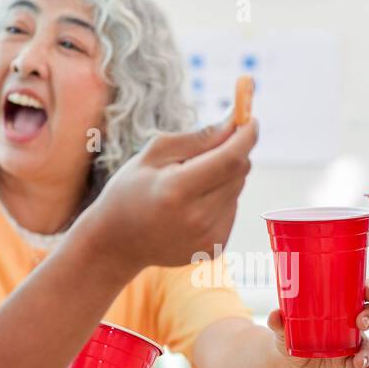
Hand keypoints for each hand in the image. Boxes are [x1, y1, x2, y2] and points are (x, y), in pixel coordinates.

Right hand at [82, 115, 258, 272]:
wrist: (118, 243)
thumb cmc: (132, 189)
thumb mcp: (155, 153)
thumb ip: (199, 138)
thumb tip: (236, 123)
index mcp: (177, 191)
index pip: (230, 159)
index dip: (246, 136)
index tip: (250, 120)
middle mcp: (197, 218)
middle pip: (238, 173)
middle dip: (233, 152)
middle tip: (211, 146)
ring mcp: (208, 237)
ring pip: (237, 190)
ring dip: (223, 177)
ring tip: (187, 185)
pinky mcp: (215, 247)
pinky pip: (231, 209)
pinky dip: (219, 200)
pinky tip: (190, 208)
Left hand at [268, 279, 368, 367]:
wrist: (292, 362)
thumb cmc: (293, 334)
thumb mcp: (284, 328)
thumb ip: (280, 322)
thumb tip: (275, 315)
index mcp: (341, 306)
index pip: (361, 292)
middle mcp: (351, 323)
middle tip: (361, 321)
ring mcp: (353, 344)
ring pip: (368, 343)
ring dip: (368, 350)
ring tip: (360, 360)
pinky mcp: (349, 364)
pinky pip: (363, 367)